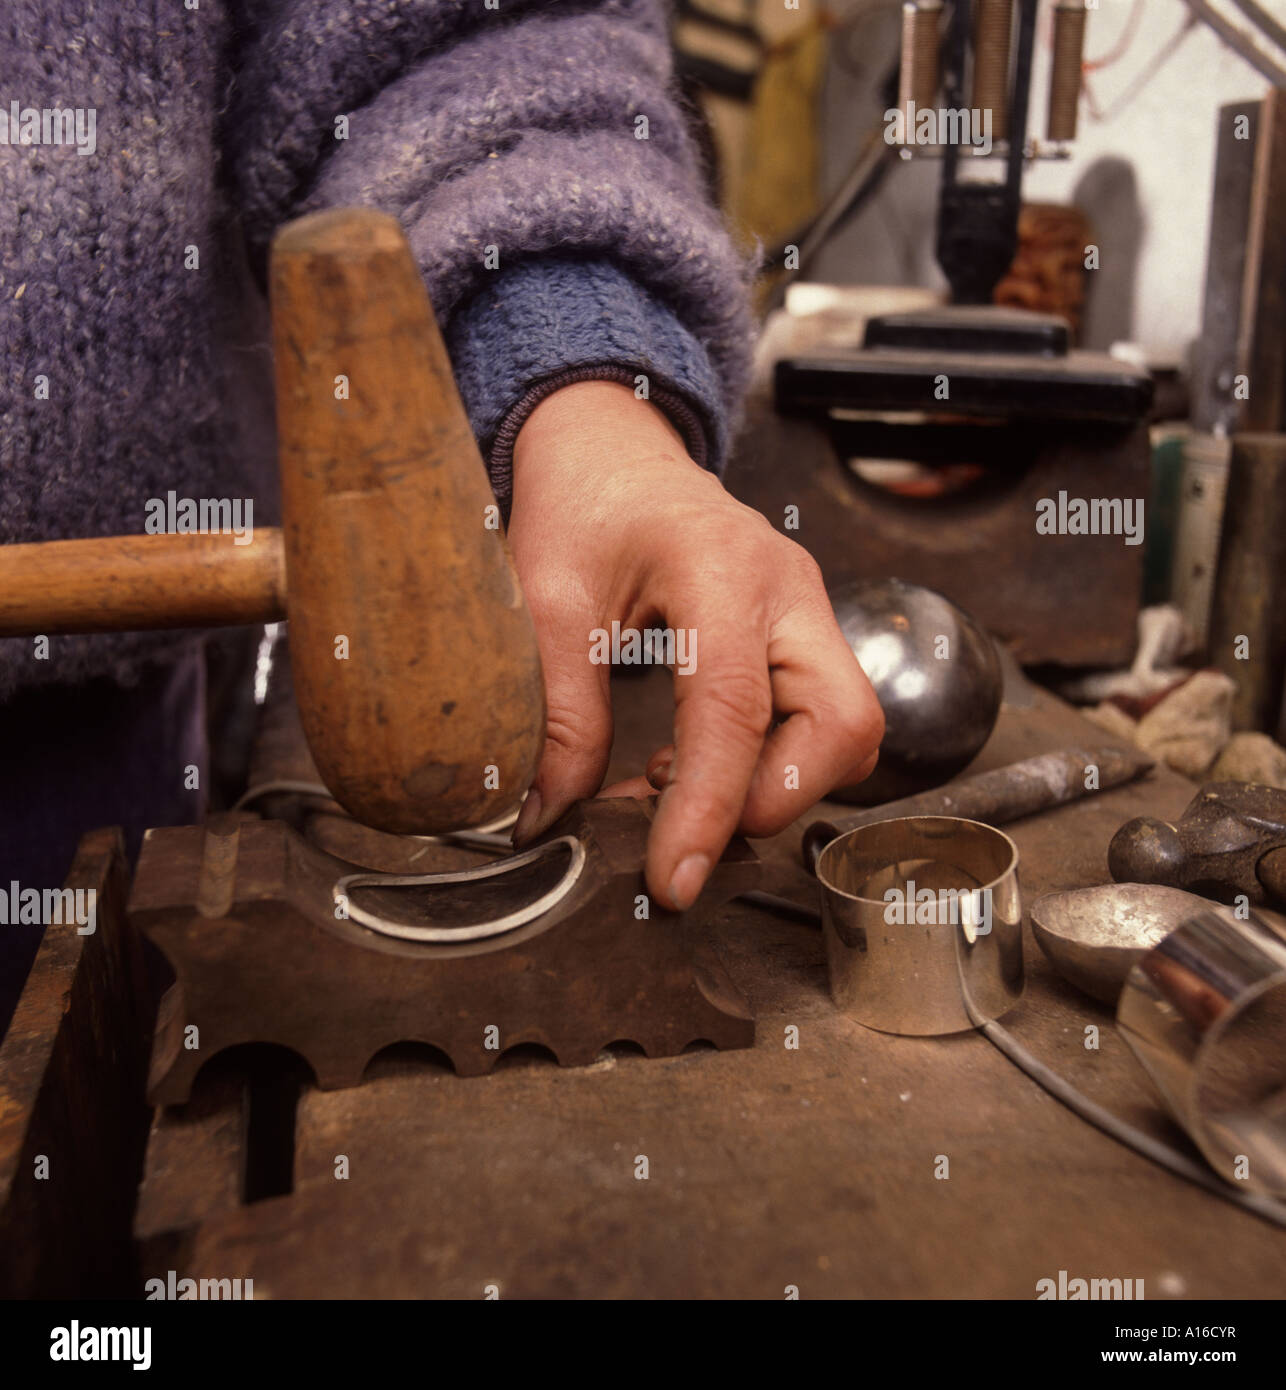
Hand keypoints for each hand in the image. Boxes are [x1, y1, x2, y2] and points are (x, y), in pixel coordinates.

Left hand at [507, 380, 882, 909]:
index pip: (737, 710)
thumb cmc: (583, 508)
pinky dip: (775, 760)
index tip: (674, 880)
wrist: (614, 455)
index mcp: (721, 568)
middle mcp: (789, 588)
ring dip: (778, 782)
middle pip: (843, 724)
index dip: (709, 808)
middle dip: (776, 797)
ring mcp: (809, 609)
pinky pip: (824, 718)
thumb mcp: (546, 601)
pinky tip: (698, 757)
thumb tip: (550, 818)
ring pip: (848, 728)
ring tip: (678, 781)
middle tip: (689, 824)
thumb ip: (558, 712)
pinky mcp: (806, 631)